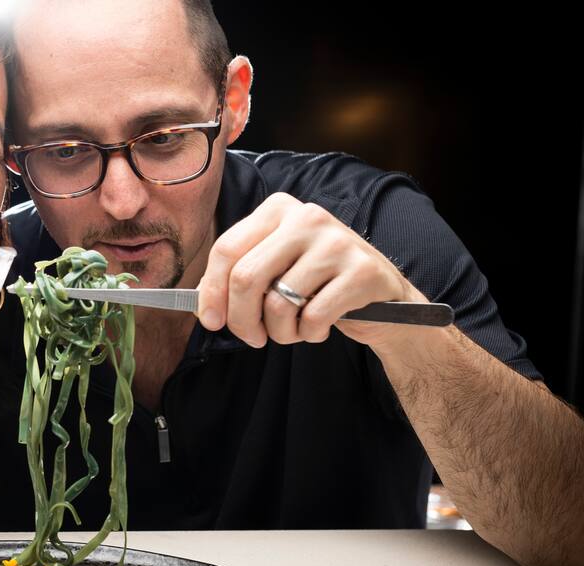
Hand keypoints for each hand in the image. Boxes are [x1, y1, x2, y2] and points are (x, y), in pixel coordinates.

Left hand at [195, 192, 426, 348]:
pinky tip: (318, 328)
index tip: (211, 321)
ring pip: (278, 304)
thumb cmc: (316, 284)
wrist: (381, 295)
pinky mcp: (362, 271)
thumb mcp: (275, 269)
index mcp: (278, 209)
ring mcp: (337, 242)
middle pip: (246, 278)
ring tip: (293, 331)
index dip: (211, 291)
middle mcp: (307, 217)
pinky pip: (313, 318)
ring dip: (279, 333)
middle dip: (242, 320)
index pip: (226, 250)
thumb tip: (202, 305)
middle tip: (253, 338)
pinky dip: (309, 335)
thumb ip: (237, 277)